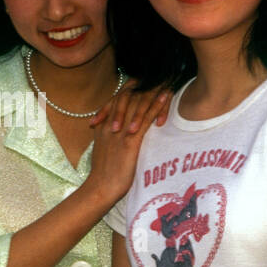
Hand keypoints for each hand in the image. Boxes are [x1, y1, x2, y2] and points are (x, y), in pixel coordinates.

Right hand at [83, 86, 170, 204]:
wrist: (100, 188)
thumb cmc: (104, 175)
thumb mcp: (104, 152)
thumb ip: (109, 141)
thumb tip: (116, 136)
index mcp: (104, 127)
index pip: (117, 100)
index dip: (130, 89)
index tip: (142, 82)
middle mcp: (111, 125)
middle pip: (127, 98)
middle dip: (143, 87)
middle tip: (158, 77)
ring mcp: (119, 132)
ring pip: (137, 105)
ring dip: (152, 92)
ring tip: (165, 82)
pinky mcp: (130, 142)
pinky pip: (144, 119)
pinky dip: (156, 107)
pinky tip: (165, 98)